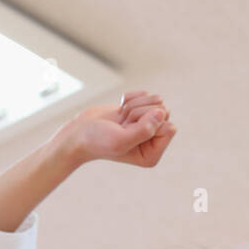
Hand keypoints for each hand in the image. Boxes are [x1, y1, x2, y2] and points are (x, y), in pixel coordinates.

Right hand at [56, 90, 176, 167]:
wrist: (79, 133)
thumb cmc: (97, 140)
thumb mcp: (121, 140)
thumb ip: (145, 130)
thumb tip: (162, 112)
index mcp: (152, 154)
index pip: (169, 128)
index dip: (149, 122)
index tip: (129, 129)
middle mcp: (153, 140)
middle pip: (163, 112)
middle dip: (140, 112)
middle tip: (123, 123)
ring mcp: (147, 124)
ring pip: (155, 102)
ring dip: (133, 106)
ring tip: (120, 119)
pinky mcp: (139, 111)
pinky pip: (144, 94)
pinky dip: (129, 98)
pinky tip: (119, 111)